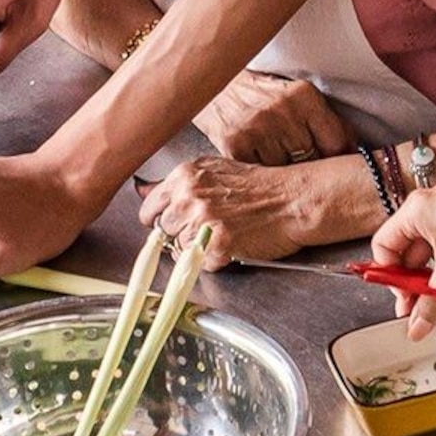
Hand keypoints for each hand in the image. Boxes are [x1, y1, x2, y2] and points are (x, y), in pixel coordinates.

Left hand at [139, 153, 375, 265]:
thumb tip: (143, 192)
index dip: (159, 220)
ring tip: (220, 237)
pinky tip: (231, 245)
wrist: (292, 199)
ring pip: (180, 250)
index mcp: (185, 177)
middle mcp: (189, 198)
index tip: (167, 225)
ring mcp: (202, 223)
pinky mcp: (218, 246)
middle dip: (180, 234)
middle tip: (205, 230)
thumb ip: (179, 184)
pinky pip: (201, 264)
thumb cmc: (259, 185)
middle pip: (164, 231)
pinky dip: (214, 261)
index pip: (150, 208)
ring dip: (197, 249)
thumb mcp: (213, 171)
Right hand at [194, 70, 357, 166]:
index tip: (333, 168)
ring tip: (273, 160)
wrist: (211, 83)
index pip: (337, 144)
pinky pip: (260, 175)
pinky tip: (256, 163)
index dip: (336, 160)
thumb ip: (324, 121)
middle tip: (298, 164)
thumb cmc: (261, 94)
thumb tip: (354, 153)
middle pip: (312, 161)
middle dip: (308, 167)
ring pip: (287, 173)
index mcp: (304, 95)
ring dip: (283, 173)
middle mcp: (282, 110)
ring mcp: (257, 129)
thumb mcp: (296, 95)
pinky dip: (260, 175)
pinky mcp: (234, 145)